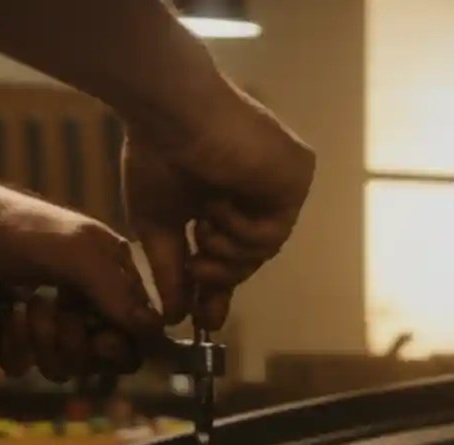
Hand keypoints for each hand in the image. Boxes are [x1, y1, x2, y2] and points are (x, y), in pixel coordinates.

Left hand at [0, 189, 161, 378]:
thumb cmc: (18, 230)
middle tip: (49, 309)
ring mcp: (48, 323)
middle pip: (101, 360)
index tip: (100, 338)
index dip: (120, 345)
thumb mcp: (77, 253)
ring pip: (62, 368)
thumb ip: (118, 293)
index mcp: (112, 278)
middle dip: (72, 342)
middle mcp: (86, 303)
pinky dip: (7, 343)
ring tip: (19, 307)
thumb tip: (156, 331)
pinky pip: (22, 366)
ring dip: (38, 342)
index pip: (137, 335)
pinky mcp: (11, 336)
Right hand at [123, 86, 314, 328]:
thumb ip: (171, 272)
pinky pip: (274, 231)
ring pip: (262, 250)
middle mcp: (254, 189)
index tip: (203, 321)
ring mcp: (279, 182)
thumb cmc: (156, 157)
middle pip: (248, 258)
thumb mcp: (158, 226)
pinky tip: (221, 202)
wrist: (171, 114)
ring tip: (204, 224)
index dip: (216, 287)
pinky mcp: (296, 175)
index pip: (229, 252)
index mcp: (223, 196)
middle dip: (220, 275)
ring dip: (227, 249)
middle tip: (196, 272)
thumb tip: (174, 318)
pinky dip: (242, 228)